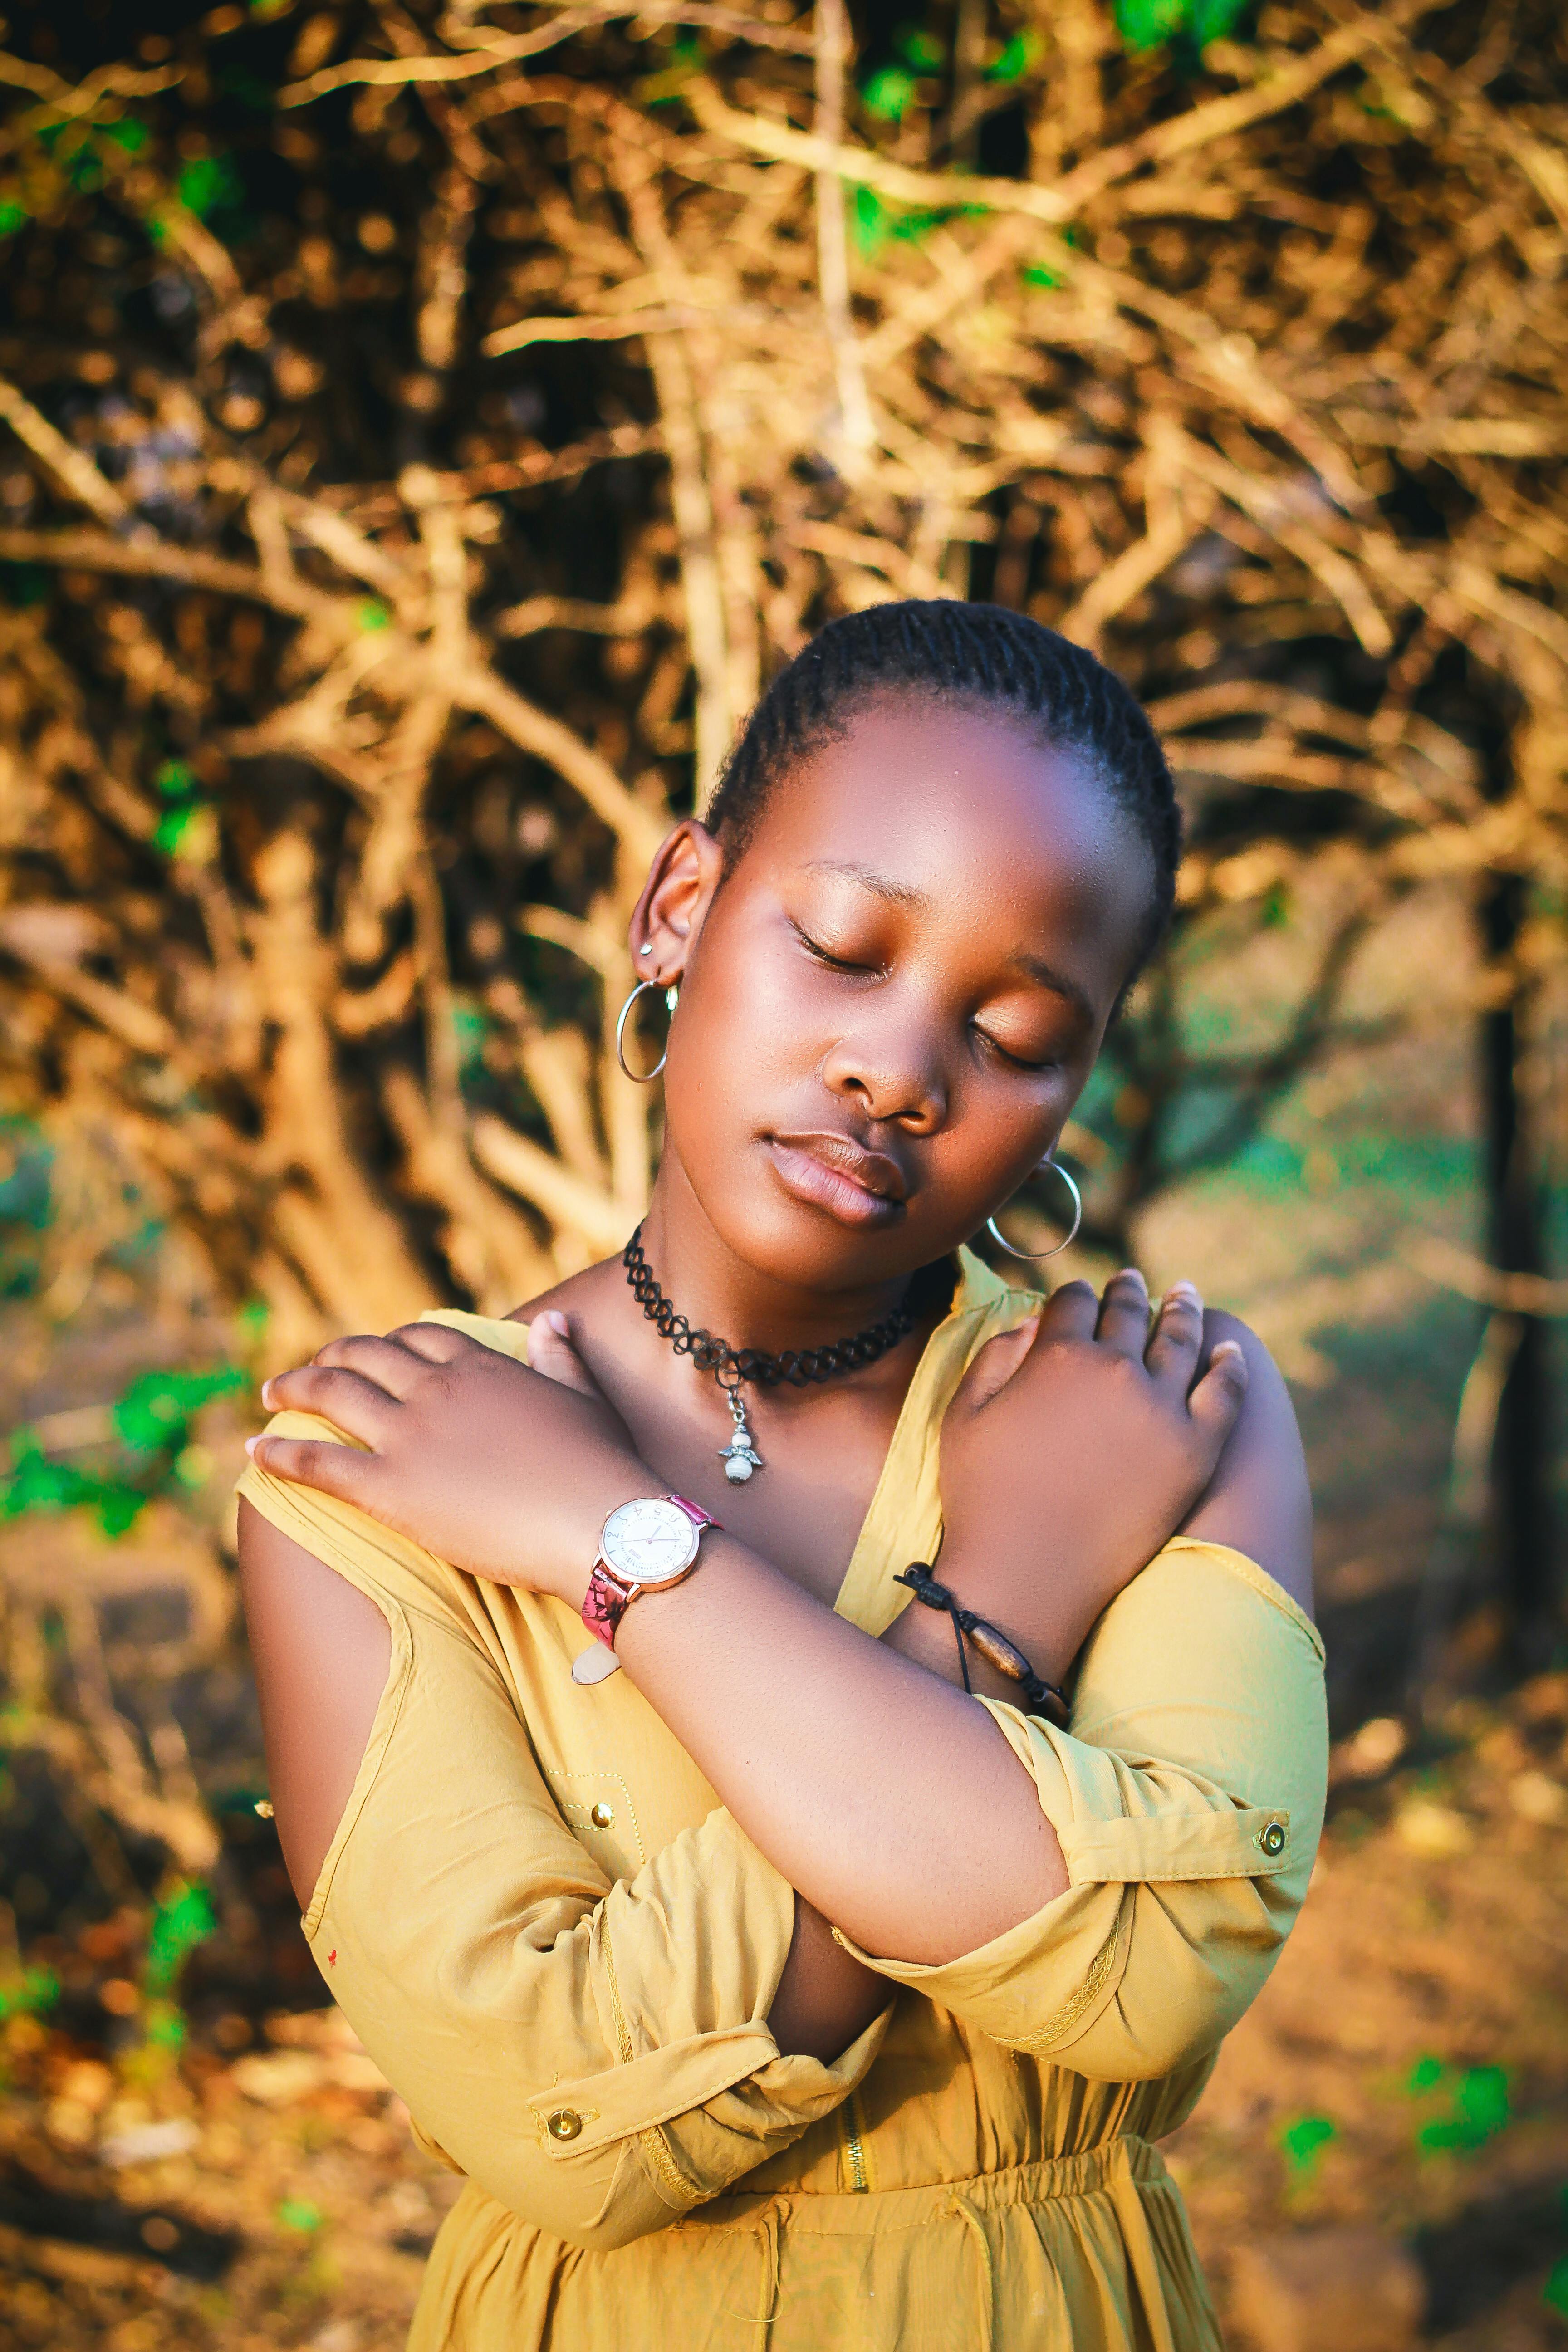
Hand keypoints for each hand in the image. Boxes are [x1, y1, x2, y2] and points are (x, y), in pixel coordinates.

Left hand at [245, 1316, 650, 1605]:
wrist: (601, 1524)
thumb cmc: (602, 1468)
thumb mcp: (584, 1398)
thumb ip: (559, 1357)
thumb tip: (551, 1319)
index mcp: (483, 1367)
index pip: (421, 1339)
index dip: (389, 1343)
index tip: (371, 1352)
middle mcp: (438, 1390)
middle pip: (366, 1356)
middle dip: (331, 1356)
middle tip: (309, 1370)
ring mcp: (411, 1436)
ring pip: (333, 1395)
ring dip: (293, 1388)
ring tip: (271, 1394)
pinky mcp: (392, 1489)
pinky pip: (319, 1462)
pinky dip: (280, 1453)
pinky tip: (254, 1452)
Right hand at [932, 1272, 1245, 1683]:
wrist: (1027, 1577)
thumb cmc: (983, 1498)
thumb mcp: (965, 1416)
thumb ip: (996, 1356)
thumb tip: (1035, 1319)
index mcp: (1056, 1355)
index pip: (1074, 1301)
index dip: (1076, 1295)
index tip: (1082, 1294)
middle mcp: (1114, 1370)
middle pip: (1129, 1312)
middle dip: (1129, 1292)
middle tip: (1136, 1281)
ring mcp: (1161, 1408)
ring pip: (1181, 1340)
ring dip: (1183, 1311)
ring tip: (1186, 1296)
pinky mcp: (1195, 1450)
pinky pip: (1223, 1393)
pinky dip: (1228, 1367)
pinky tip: (1230, 1353)